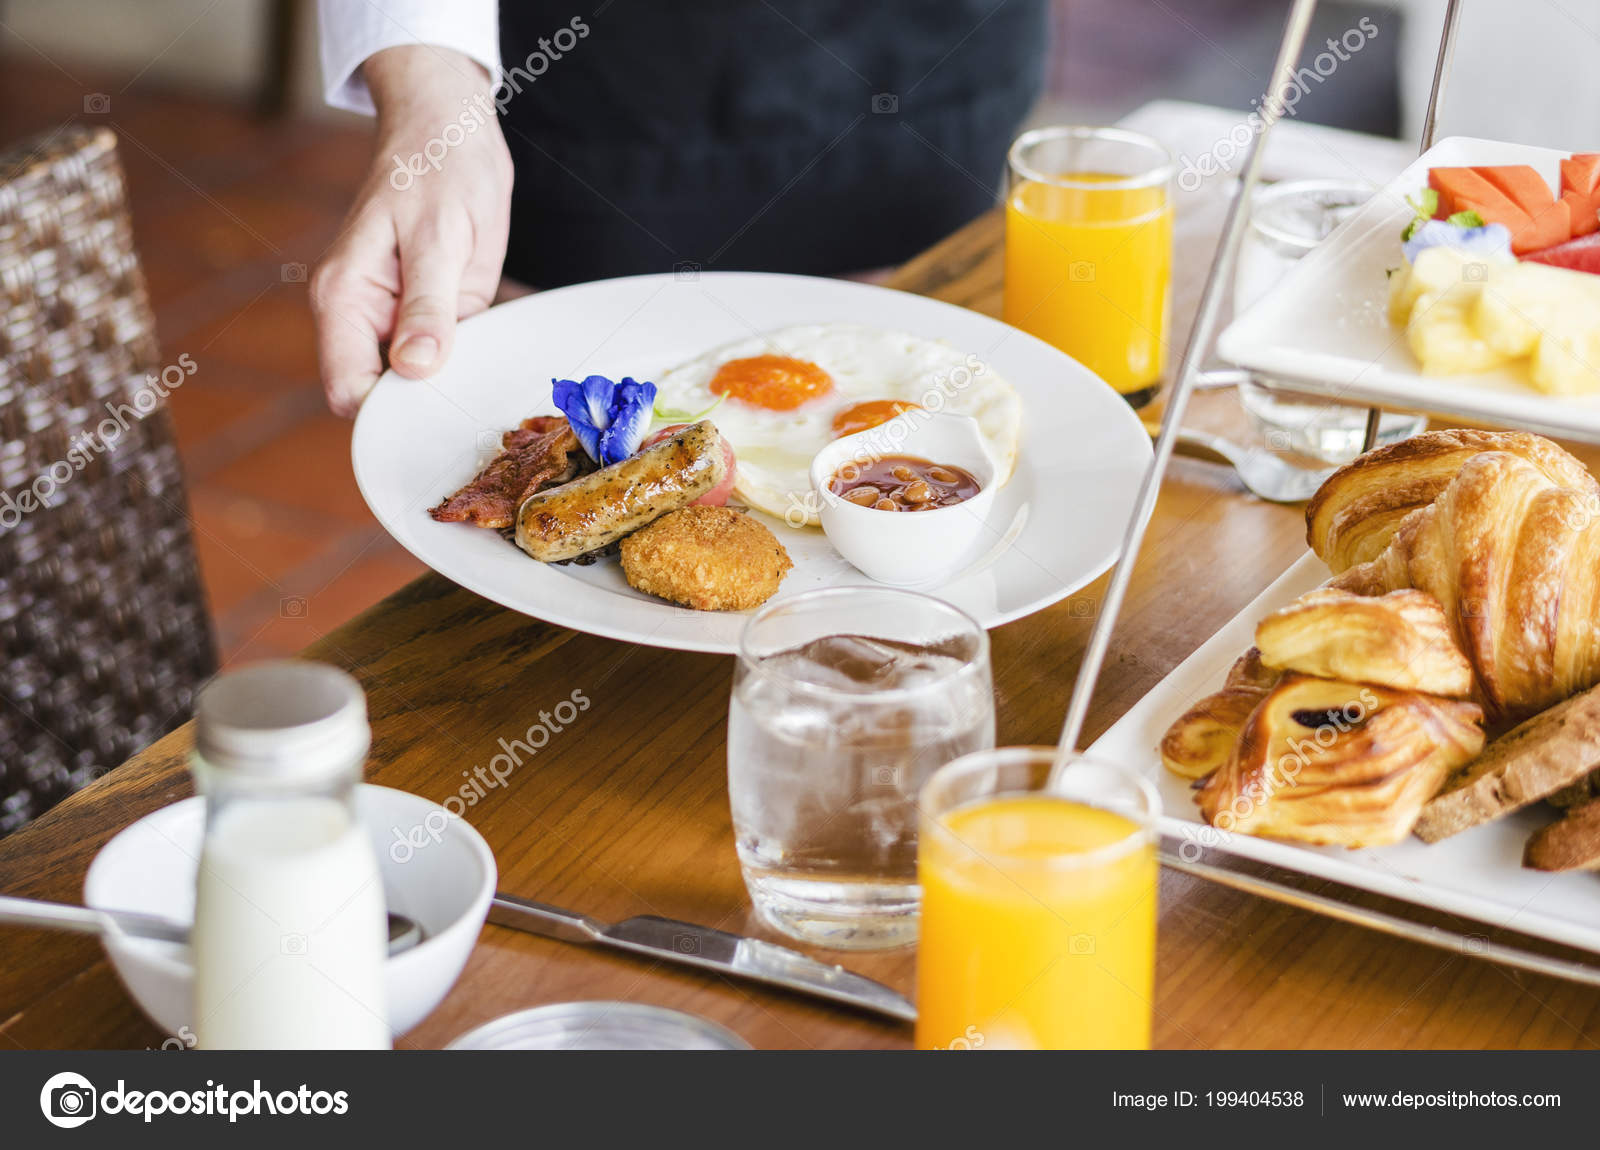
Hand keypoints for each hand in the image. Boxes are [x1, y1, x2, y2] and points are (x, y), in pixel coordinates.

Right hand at [311, 46, 512, 415]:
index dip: (390, 415)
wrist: (449, 129)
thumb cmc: (439, 168)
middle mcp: (360, 317)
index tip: (440, 418)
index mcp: (344, 299)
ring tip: (488, 379)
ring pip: (413, 385)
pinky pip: (442, 360)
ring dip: (449, 388)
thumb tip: (414, 368)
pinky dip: (466, 366)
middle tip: (476, 404)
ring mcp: (392, 320)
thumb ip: (427, 306)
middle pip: (380, 398)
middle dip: (423, 408)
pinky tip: (493, 359)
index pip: (350, 390)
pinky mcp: (425, 316)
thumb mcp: (440, 237)